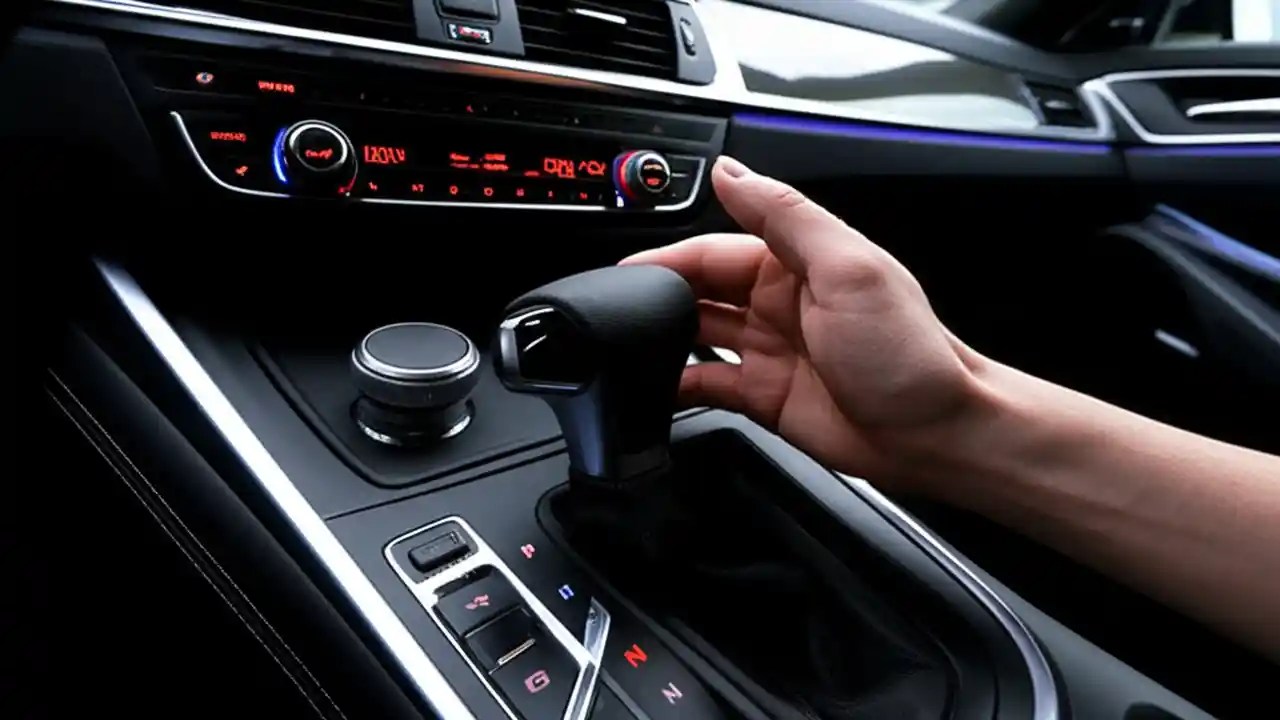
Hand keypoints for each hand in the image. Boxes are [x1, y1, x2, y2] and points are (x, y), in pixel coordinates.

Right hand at [622, 156, 986, 487]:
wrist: (937, 435)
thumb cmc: (909, 353)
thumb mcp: (848, 267)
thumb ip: (784, 215)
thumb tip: (729, 171)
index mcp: (798, 261)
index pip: (715, 247)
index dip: (668, 256)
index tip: (626, 267)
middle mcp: (779, 301)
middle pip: (700, 288)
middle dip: (658, 295)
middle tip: (619, 309)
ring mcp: (770, 350)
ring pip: (696, 334)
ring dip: (662, 337)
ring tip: (627, 345)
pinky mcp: (765, 396)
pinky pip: (706, 384)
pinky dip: (676, 384)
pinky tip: (653, 386)